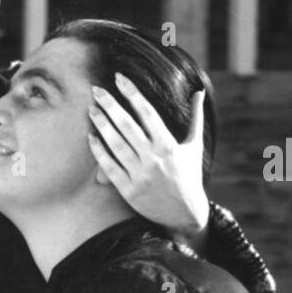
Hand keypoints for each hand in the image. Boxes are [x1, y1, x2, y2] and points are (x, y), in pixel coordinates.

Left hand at [89, 73, 209, 245]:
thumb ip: (196, 117)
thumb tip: (199, 92)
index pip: (148, 113)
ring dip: (102, 125)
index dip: (133, 94)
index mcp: (169, 145)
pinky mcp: (129, 190)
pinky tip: (91, 137)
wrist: (184, 214)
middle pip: (128, 126)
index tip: (119, 78)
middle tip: (96, 90)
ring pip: (116, 145)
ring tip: (91, 109)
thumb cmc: (189, 176)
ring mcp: (141, 175)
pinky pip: (110, 167)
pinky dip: (100, 151)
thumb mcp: (194, 146)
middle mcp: (154, 159)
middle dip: (110, 105)